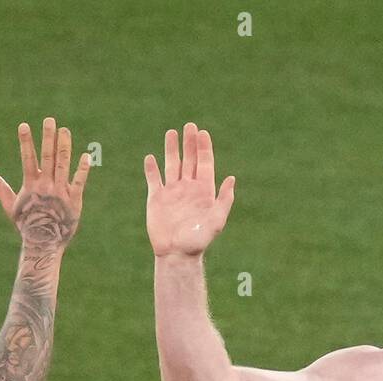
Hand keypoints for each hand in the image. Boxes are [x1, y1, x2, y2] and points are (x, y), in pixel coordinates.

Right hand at [0, 117, 91, 250]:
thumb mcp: (11, 206)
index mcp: (31, 186)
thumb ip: (0, 188)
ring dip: (64, 146)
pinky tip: (86, 155)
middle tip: (49, 120)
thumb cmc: (27, 225)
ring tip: (65, 130)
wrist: (44, 244)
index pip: (27, 159)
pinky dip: (82, 169)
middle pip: (47, 157)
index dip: (25, 141)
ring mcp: (60, 193)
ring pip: (63, 165)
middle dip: (47, 137)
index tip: (24, 125)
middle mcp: (45, 187)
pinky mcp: (74, 200)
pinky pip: (79, 181)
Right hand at [144, 122, 235, 257]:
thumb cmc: (198, 240)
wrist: (176, 254)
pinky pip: (153, 180)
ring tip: (171, 132)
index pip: (205, 163)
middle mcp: (188, 188)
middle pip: (189, 160)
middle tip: (189, 125)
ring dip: (172, 149)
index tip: (202, 132)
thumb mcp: (216, 222)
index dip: (204, 148)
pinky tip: (150, 157)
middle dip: (189, 143)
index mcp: (203, 191)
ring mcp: (172, 192)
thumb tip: (231, 179)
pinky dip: (151, 169)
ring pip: (172, 165)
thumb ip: (223, 201)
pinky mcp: (156, 199)